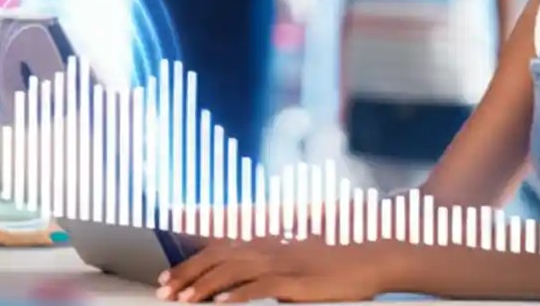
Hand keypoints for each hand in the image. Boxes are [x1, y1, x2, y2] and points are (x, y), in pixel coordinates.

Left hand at [157, 237, 385, 302]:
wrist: (376, 251)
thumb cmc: (344, 257)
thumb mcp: (303, 259)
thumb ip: (278, 271)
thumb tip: (261, 289)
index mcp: (270, 240)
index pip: (220, 248)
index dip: (191, 263)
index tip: (169, 277)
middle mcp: (270, 246)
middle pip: (217, 258)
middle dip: (186, 275)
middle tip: (163, 292)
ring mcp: (282, 260)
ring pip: (230, 271)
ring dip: (202, 286)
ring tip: (181, 300)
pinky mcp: (296, 279)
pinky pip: (258, 288)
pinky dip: (235, 297)